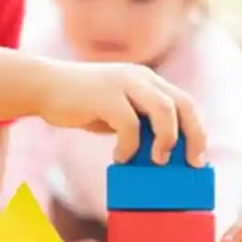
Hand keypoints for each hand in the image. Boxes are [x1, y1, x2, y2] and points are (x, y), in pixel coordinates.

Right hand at [39, 61, 206, 166]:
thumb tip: (159, 155)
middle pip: (184, 104)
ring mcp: (124, 83)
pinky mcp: (105, 95)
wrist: (44, 86)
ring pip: (164, 109)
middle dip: (194, 136)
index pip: (185, 102)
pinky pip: (129, 124)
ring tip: (158, 160)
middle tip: (191, 163)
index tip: (197, 157)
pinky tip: (119, 157)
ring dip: (167, 139)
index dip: (197, 129)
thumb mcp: (117, 112)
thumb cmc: (82, 104)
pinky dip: (129, 146)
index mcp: (148, 80)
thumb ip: (139, 125)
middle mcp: (141, 78)